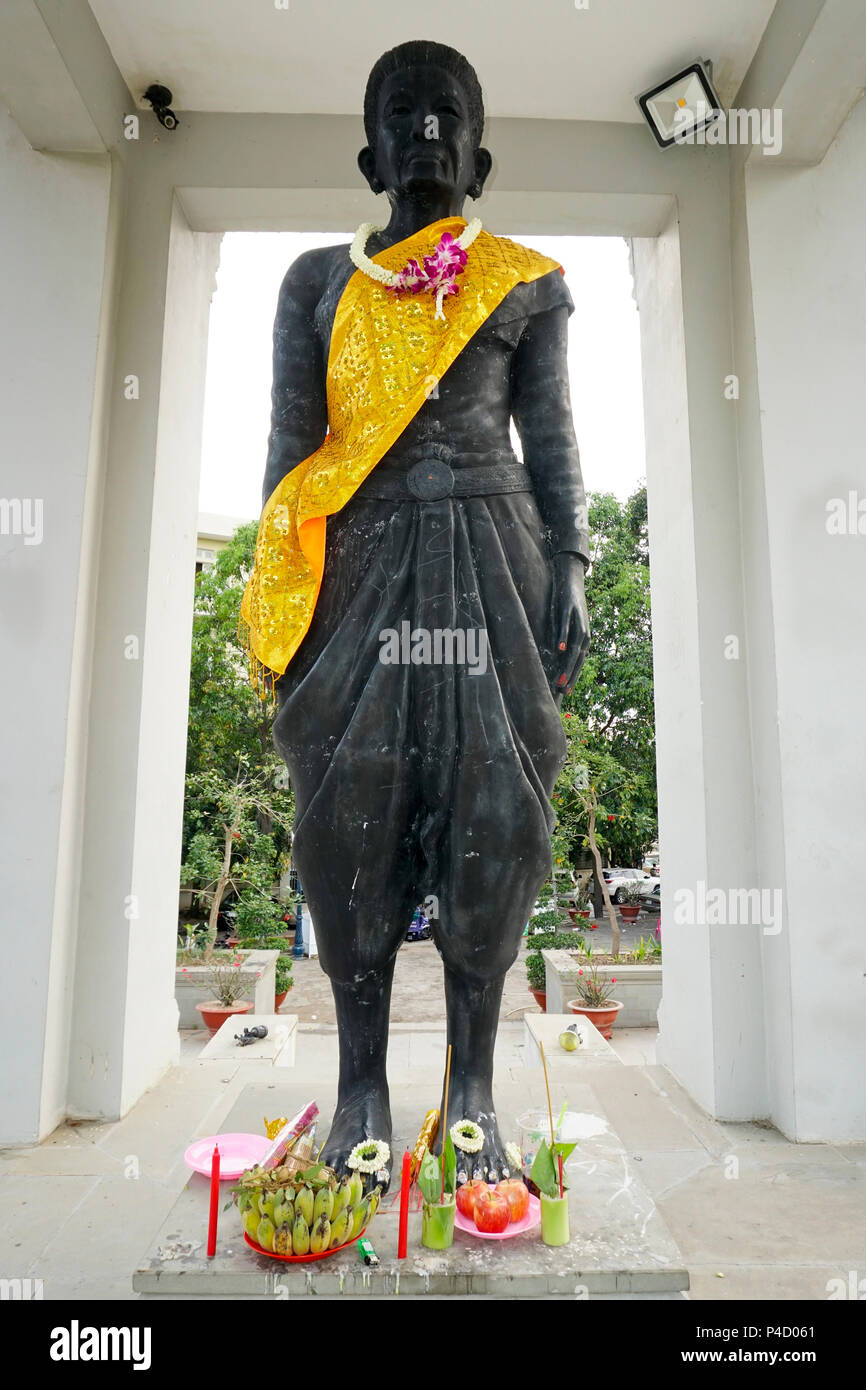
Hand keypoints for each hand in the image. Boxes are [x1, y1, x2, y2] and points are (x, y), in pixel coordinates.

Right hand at [549, 553, 589, 697]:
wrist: (571, 582)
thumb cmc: (567, 609)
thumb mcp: (567, 628)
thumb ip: (564, 642)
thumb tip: (557, 659)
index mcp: (584, 638)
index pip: (579, 661)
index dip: (573, 675)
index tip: (567, 690)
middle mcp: (584, 632)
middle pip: (578, 657)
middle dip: (571, 674)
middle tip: (563, 689)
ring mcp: (577, 622)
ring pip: (573, 646)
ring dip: (568, 663)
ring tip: (561, 677)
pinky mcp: (568, 611)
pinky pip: (566, 628)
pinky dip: (563, 639)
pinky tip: (559, 649)